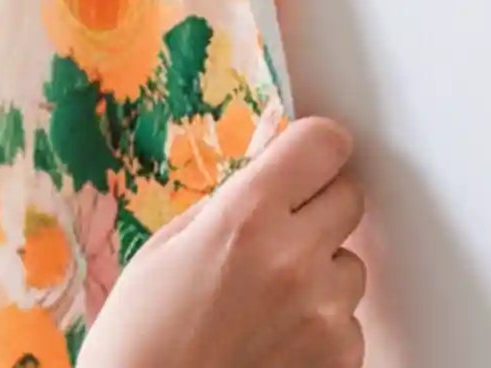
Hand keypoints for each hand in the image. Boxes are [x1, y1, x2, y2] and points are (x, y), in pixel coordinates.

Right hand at [79, 118, 367, 366]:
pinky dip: (321, 328)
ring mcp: (324, 314)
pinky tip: (273, 342)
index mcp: (246, 217)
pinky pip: (349, 322)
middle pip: (349, 197)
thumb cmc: (139, 342)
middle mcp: (294, 259)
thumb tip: (268, 178)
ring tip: (265, 305)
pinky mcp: (339, 360)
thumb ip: (227, 206)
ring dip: (320, 274)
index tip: (305, 158)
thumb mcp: (165, 249)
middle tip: (278, 234)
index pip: (323, 144)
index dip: (314, 148)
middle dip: (318, 206)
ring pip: (350, 265)